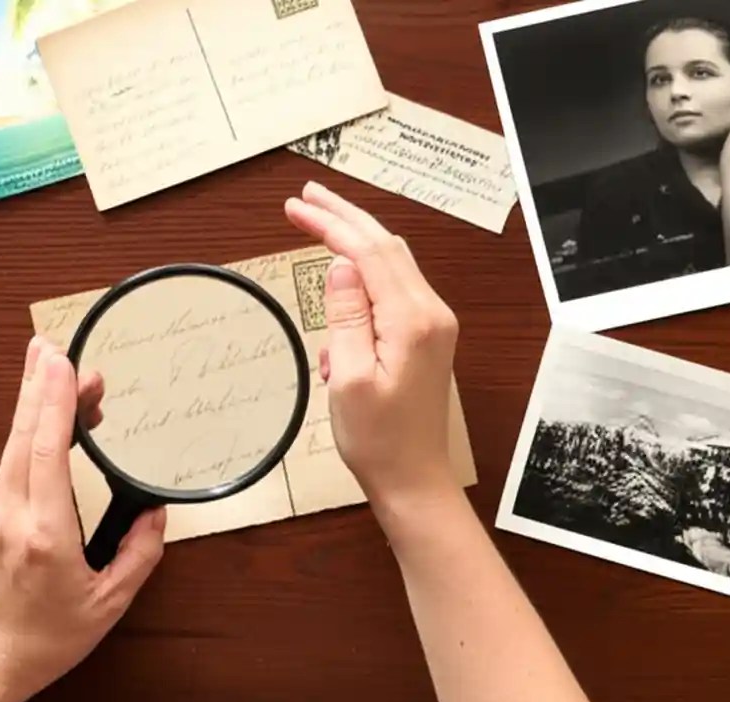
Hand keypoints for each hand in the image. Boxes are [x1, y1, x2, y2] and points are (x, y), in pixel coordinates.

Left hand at [0, 337, 166, 701]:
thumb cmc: (45, 640)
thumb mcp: (108, 605)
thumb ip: (139, 554)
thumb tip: (154, 512)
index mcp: (43, 535)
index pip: (46, 453)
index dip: (54, 402)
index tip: (64, 362)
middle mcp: (11, 516)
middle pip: (23, 435)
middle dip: (39, 384)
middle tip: (53, 344)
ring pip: (13, 444)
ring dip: (34, 402)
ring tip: (52, 364)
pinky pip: (11, 460)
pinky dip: (31, 430)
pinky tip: (45, 417)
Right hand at [283, 182, 458, 521]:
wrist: (413, 478)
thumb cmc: (378, 439)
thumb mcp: (347, 378)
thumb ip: (346, 316)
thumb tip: (342, 264)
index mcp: (412, 320)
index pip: (369, 252)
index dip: (330, 224)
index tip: (296, 207)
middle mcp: (431, 313)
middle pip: (386, 246)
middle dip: (344, 217)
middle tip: (306, 196)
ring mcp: (433, 323)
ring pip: (392, 262)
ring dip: (355, 238)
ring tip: (319, 218)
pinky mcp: (427, 335)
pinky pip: (393, 289)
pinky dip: (364, 274)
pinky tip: (337, 280)